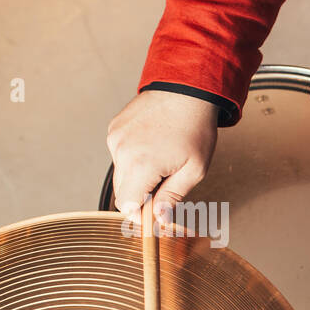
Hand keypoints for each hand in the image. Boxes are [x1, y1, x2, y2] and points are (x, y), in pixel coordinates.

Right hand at [106, 90, 218, 225]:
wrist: (188, 90)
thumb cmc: (195, 128)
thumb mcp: (194, 170)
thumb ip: (173, 196)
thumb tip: (158, 219)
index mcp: (140, 164)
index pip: (128, 205)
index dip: (140, 216)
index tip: (154, 219)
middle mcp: (121, 151)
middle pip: (122, 192)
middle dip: (142, 198)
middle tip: (166, 191)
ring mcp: (115, 138)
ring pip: (121, 174)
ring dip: (139, 177)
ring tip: (164, 163)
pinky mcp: (114, 129)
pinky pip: (120, 155)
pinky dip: (134, 159)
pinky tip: (154, 148)